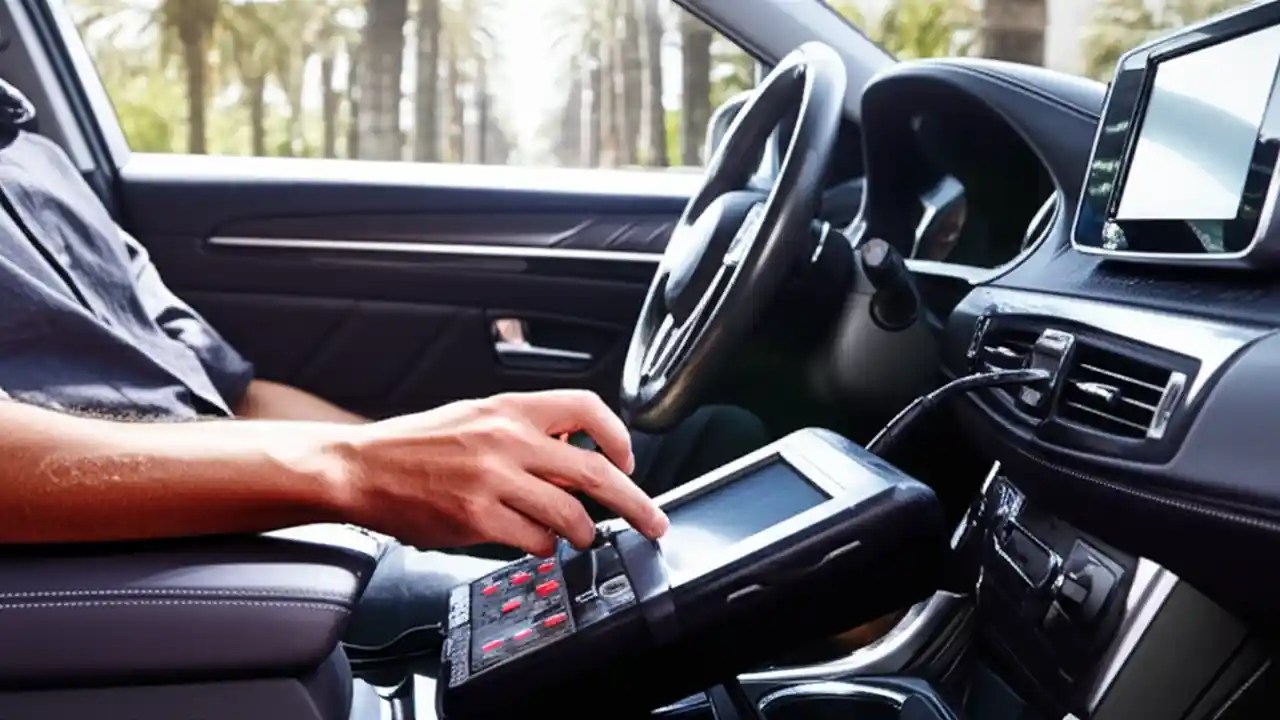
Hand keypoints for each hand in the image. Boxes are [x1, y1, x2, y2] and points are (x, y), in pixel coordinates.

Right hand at [337, 390, 668, 555]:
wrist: (361, 467)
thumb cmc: (417, 445)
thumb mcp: (477, 418)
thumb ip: (526, 433)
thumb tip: (576, 457)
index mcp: (509, 408)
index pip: (586, 408)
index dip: (619, 436)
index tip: (630, 461)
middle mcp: (506, 440)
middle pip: (594, 471)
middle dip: (634, 502)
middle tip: (652, 520)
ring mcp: (493, 481)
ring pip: (569, 514)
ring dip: (583, 532)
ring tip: (580, 536)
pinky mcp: (477, 519)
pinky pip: (534, 540)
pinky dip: (543, 545)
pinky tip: (534, 540)